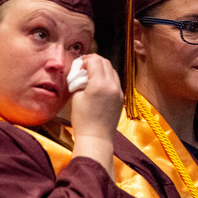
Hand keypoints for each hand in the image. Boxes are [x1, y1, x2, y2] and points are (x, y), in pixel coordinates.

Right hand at [69, 55, 122, 174]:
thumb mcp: (76, 97)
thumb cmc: (82, 120)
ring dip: (102, 68)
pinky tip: (99, 84)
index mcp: (100, 84)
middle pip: (105, 63)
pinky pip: (115, 81)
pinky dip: (107, 77)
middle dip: (94, 61)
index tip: (79, 64)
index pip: (95, 60)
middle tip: (84, 67)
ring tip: (91, 75)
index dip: (86, 59)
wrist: (96, 138)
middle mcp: (112, 85)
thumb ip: (80, 81)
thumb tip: (82, 73)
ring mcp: (119, 91)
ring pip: (112, 70)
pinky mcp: (121, 98)